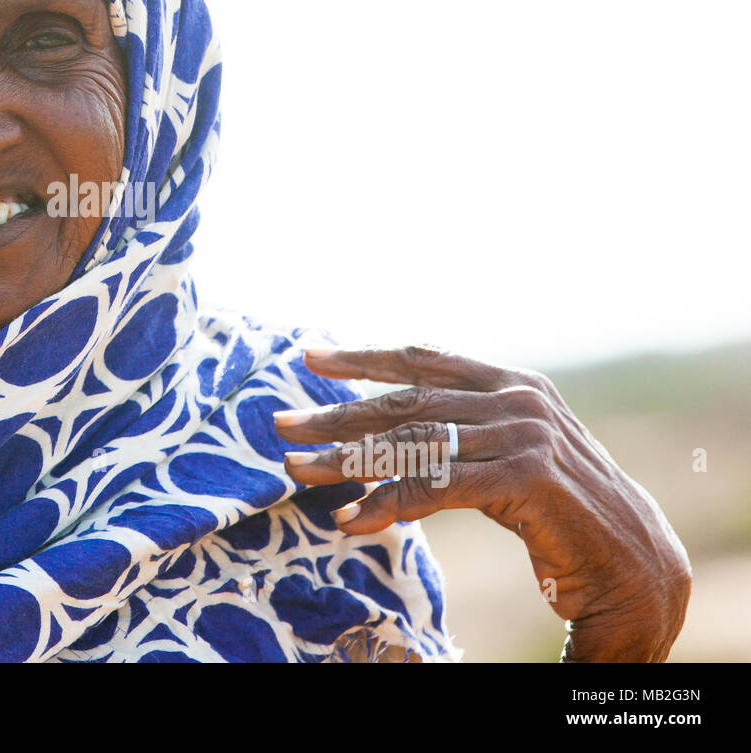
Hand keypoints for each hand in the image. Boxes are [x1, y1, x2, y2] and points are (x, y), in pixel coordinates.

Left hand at [274, 344, 691, 661]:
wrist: (634, 558)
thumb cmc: (561, 506)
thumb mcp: (509, 448)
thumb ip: (462, 424)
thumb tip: (388, 417)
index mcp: (510, 381)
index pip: (421, 359)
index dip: (363, 356)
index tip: (310, 356)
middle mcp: (515, 399)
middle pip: (403, 401)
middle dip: (336, 413)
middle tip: (281, 423)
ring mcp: (522, 435)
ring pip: (409, 445)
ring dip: (346, 462)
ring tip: (296, 471)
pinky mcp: (524, 478)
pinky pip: (434, 489)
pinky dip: (386, 505)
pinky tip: (351, 520)